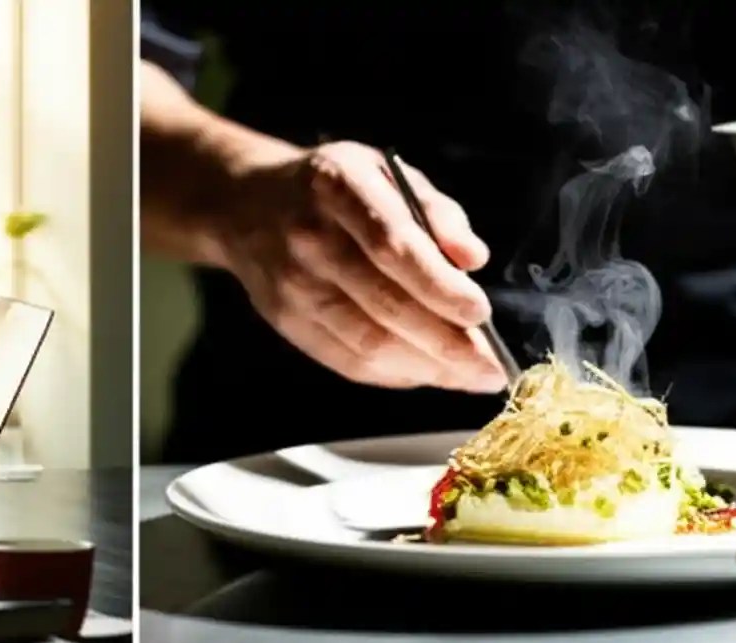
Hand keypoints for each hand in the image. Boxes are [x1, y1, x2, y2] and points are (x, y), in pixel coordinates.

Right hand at [218, 141, 506, 392]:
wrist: (244, 206)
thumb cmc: (331, 188)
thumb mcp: (385, 172)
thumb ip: (434, 212)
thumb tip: (473, 259)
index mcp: (337, 188)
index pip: (393, 247)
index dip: (439, 286)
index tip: (481, 313)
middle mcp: (308, 239)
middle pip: (383, 304)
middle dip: (445, 343)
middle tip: (491, 366)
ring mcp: (291, 286)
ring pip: (366, 342)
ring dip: (425, 368)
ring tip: (468, 376)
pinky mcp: (285, 321)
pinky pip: (345, 359)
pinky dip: (393, 373)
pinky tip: (426, 372)